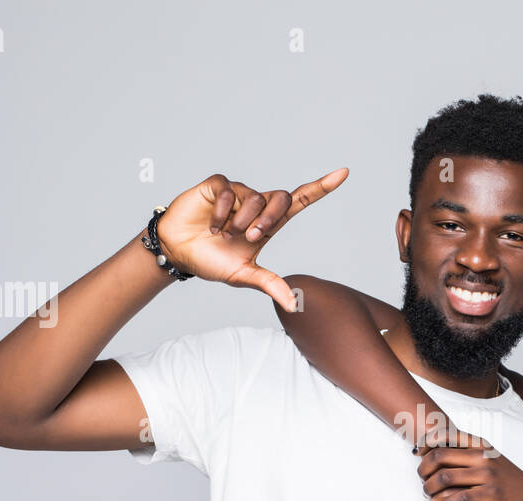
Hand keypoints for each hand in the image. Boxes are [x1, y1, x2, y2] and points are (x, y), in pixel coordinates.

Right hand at [154, 169, 347, 309]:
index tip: (343, 173)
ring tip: (224, 234)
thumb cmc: (212, 261)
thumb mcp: (243, 276)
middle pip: (281, 198)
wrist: (179, 253)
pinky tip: (212, 225)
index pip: (300, 200)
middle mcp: (256, 206)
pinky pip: (228, 191)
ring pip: (255, 196)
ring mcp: (237, 194)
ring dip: (241, 220)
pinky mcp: (217, 185)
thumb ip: (269, 284)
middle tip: (249, 237)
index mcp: (268, 223)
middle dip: (269, 218)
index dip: (321, 187)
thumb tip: (294, 303)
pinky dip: (222, 212)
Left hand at [416, 434, 522, 500]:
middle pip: (439, 456)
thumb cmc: (506, 479)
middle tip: (420, 478)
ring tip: (428, 493)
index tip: (416, 453)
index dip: (425, 443)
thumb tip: (435, 450)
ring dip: (430, 487)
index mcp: (481, 444)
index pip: (445, 435)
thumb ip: (466, 452)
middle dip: (423, 468)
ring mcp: (488, 475)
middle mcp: (483, 455)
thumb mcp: (489, 459)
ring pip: (445, 478)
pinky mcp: (491, 495)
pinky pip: (458, 498)